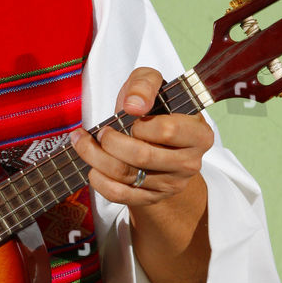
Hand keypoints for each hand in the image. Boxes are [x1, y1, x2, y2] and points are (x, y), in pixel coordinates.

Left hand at [69, 66, 213, 208]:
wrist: (154, 138)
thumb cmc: (154, 107)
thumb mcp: (152, 84)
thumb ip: (145, 84)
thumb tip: (133, 106)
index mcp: (199, 134)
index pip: (167, 131)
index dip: (141, 124)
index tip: (129, 115)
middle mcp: (189, 163)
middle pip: (142, 156)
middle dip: (111, 141)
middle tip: (101, 131)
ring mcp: (171, 184)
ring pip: (126, 175)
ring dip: (96, 157)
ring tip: (83, 142)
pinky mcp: (151, 198)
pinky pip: (119, 195)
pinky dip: (99, 180)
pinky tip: (92, 166)